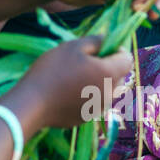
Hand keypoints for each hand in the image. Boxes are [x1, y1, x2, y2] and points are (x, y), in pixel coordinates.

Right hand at [14, 35, 133, 128]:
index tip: (99, 48)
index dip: (116, 50)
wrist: (32, 104)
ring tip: (74, 76)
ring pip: (107, 90)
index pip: (128, 59)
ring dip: (98, 81)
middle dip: (108, 66)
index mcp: (109, 74)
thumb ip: (96, 40)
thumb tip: (108, 41)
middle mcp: (110, 94)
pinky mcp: (87, 118)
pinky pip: (94, 102)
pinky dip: (88, 95)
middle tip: (84, 62)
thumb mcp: (73, 46)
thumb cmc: (53, 70)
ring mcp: (99, 109)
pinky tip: (68, 92)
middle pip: (119, 76)